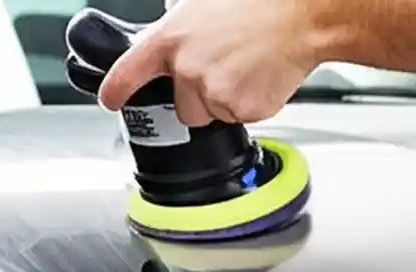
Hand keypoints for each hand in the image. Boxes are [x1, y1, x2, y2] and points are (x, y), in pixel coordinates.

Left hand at [98, 0, 325, 126]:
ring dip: (225, 99)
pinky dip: (250, 103)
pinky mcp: (242, 108)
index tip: (111, 100)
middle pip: (182, 107)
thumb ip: (179, 20)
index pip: (128, 72)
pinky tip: (261, 75)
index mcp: (170, 39)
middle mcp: (187, 68)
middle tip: (226, 66)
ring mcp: (213, 91)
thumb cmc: (260, 2)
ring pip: (211, 114)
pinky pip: (240, 117)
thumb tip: (171, 20)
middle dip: (200, 95)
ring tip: (247, 66)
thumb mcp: (204, 1)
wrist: (304, 14)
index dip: (116, 91)